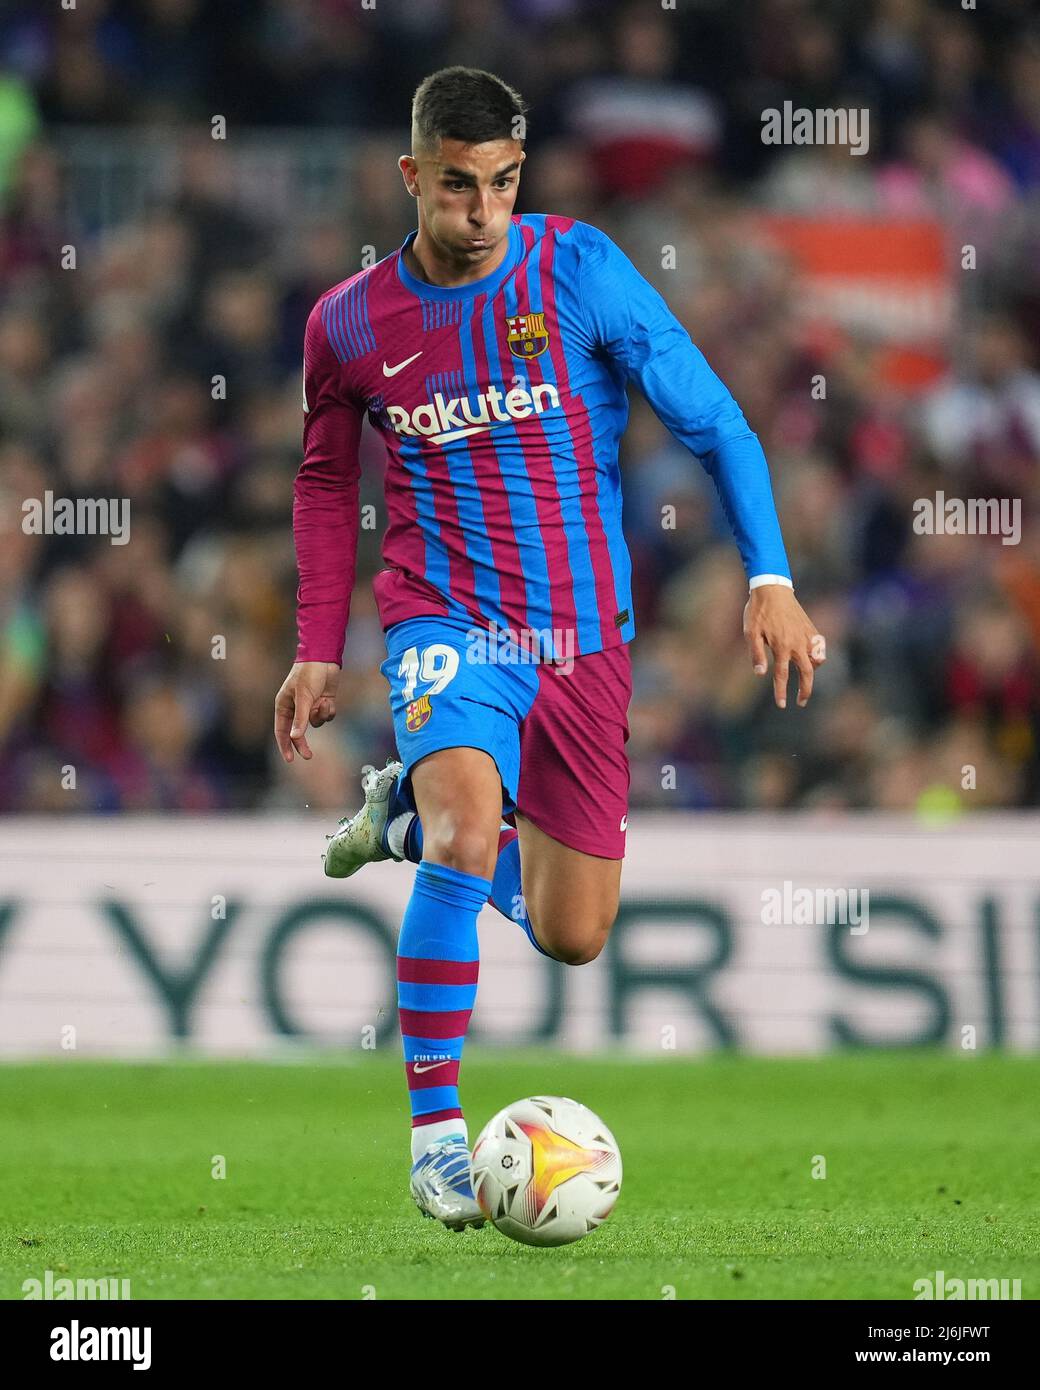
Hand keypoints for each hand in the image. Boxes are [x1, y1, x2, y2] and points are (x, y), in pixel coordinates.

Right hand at [274, 661, 339, 761]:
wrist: (324, 658)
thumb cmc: (308, 674)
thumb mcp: (304, 697)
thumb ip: (300, 718)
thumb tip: (295, 737)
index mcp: (284, 706)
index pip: (281, 731)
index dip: (285, 746)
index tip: (290, 759)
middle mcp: (295, 708)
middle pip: (298, 732)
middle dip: (304, 743)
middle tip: (309, 756)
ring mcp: (310, 706)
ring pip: (316, 723)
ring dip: (321, 715)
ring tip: (323, 702)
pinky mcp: (323, 703)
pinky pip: (326, 716)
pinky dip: (329, 710)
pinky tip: (329, 699)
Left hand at [743, 586, 824, 708]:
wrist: (773, 588)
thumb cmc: (758, 611)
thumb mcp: (751, 632)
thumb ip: (756, 654)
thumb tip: (760, 674)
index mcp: (781, 646)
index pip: (782, 675)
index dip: (781, 692)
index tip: (782, 705)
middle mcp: (797, 643)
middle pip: (807, 673)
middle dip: (805, 691)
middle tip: (801, 702)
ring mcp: (806, 636)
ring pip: (817, 661)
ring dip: (812, 672)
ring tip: (803, 679)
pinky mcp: (811, 629)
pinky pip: (819, 648)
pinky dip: (817, 657)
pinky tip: (810, 659)